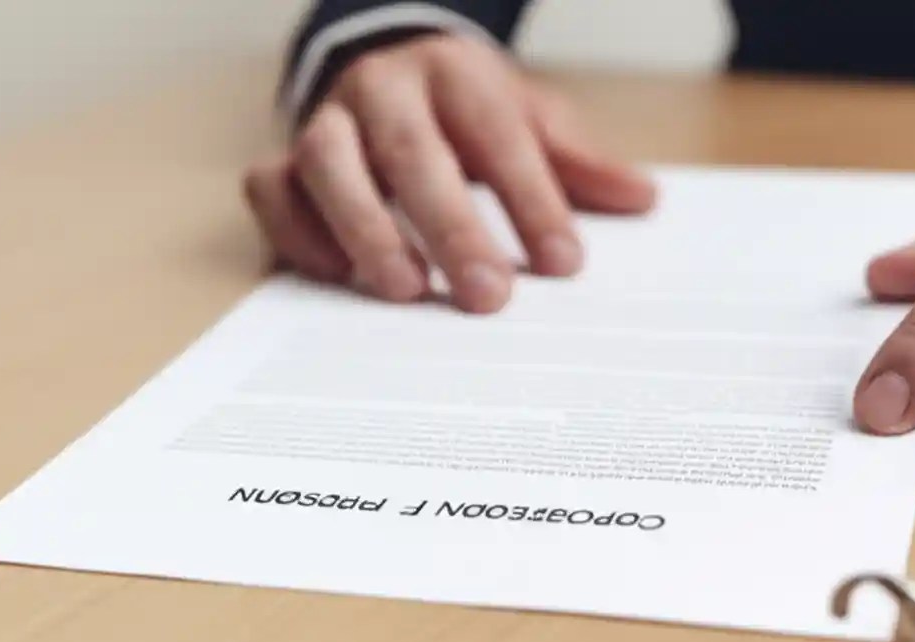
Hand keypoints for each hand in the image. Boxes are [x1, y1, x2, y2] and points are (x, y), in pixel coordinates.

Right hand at [243, 33, 655, 312]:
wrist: (387, 71)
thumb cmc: (467, 111)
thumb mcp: (528, 120)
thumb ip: (576, 162)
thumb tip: (642, 198)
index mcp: (455, 72)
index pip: (497, 134)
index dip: (531, 199)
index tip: (563, 262)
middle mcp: (383, 88)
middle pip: (411, 152)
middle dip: (451, 227)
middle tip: (489, 298)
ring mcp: (325, 121)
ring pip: (327, 165)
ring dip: (366, 229)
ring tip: (406, 291)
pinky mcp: (282, 160)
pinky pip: (272, 191)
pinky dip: (300, 235)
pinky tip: (341, 279)